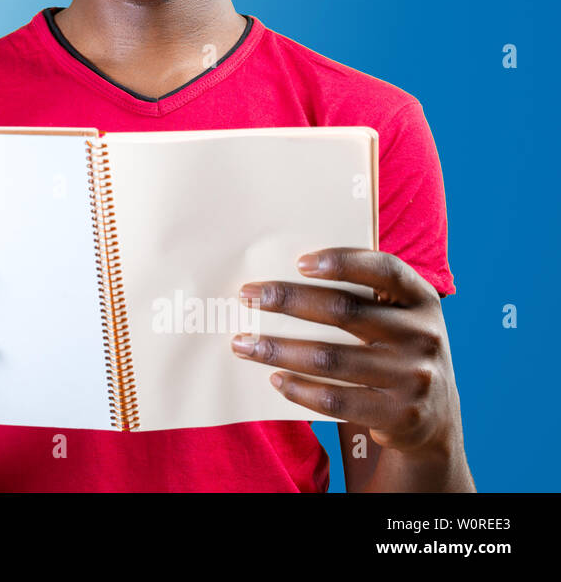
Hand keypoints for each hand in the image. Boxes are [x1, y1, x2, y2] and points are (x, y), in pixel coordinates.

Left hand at [230, 248, 458, 456]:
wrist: (436, 417)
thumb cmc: (397, 351)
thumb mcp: (398, 319)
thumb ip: (363, 298)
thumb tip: (283, 280)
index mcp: (422, 300)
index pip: (385, 270)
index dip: (343, 262)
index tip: (299, 262)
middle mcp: (424, 335)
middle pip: (345, 311)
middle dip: (289, 301)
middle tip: (247, 297)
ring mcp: (414, 377)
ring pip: (331, 358)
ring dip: (278, 350)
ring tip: (243, 344)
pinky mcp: (399, 415)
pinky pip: (336, 400)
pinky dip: (299, 389)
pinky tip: (274, 378)